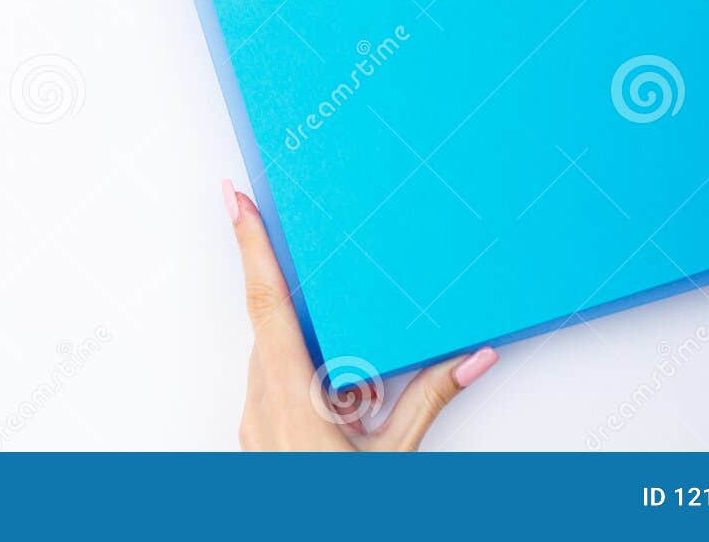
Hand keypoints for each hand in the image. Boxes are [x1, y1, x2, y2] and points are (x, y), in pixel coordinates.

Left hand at [222, 178, 498, 450]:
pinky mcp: (258, 442)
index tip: (234, 198)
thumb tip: (474, 357)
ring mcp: (254, 424)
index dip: (250, 244)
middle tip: (357, 388)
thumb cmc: (337, 509)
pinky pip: (282, 395)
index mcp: (289, 395)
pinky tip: (346, 427)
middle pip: (286, 337)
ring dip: (326, 378)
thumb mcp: (394, 456)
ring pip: (285, 367)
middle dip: (328, 342)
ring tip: (359, 420)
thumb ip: (431, 398)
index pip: (265, 300)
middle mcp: (260, 404)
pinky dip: (316, 398)